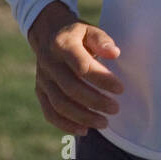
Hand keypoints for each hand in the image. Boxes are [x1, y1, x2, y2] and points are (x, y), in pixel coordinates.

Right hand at [28, 1, 122, 135]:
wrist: (48, 34)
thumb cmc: (77, 34)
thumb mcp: (90, 30)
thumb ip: (102, 40)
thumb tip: (114, 53)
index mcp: (62, 45)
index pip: (82, 66)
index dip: (101, 80)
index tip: (120, 89)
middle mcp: (48, 63)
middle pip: (70, 88)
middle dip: (95, 102)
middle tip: (115, 109)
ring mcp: (42, 79)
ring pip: (59, 104)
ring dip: (83, 116)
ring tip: (104, 123)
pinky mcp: (39, 91)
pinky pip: (49, 112)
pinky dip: (66, 124)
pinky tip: (84, 130)